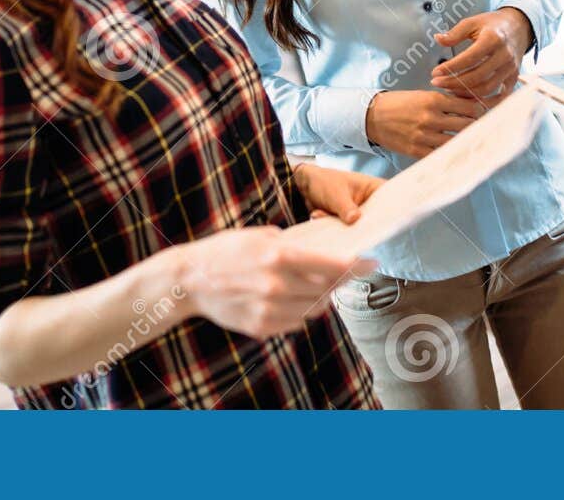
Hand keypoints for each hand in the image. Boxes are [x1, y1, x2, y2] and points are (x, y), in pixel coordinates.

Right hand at [173, 227, 372, 339]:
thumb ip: (292, 245)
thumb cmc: (226, 251)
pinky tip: (294, 298)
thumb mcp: (260, 236)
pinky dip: (302, 311)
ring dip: (323, 297)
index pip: (331, 265)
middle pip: (327, 289)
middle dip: (341, 280)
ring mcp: (270, 310)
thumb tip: (321, 253)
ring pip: (315, 309)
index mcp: (279, 257)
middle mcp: (278, 286)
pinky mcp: (262, 327)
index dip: (356, 265)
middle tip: (347, 273)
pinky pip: (297, 322)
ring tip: (320, 285)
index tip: (373, 263)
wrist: (190, 280)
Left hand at [292, 164, 383, 223]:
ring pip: (359, 229)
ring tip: (328, 218)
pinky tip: (318, 214)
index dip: (390, 214)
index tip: (382, 225)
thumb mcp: (336, 193)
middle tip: (351, 228)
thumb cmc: (324, 181)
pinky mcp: (347, 225)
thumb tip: (355, 220)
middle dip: (364, 227)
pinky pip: (345, 233)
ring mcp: (359, 215)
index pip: (389, 202)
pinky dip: (333, 229)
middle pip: (375, 220)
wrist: (302, 186)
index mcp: (374, 189)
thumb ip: (346, 207)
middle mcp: (370, 204)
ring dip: (344, 229)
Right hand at [365, 90, 486, 158]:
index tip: (484, 114)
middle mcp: (430, 118)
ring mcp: (423, 136)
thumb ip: (447, 101)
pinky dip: (450, 154)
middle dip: (477, 127)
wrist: (372, 116)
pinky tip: (455, 153)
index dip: (481, 111)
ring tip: (471, 142)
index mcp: (433, 100)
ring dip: (465, 141)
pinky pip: (440, 155)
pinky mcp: (416, 150)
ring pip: (457, 142)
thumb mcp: (423, 95)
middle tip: (482, 129)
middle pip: (467, 125)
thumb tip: (474, 106)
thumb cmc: (400, 104)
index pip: (469, 107)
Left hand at [430, 8, 532, 98]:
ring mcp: (510, 68)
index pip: (469, 58)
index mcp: (493, 39)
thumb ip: (455, 33)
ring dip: (465, 92)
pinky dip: (483, 99)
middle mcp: (504, 55)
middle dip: (454, 82)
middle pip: (477, 76)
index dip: (451, 67)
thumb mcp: (473, 22)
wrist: (518, 26)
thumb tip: (438, 39)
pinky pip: (498, 94)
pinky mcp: (513, 77)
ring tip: (449, 89)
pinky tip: (468, 97)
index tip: (435, 72)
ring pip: (486, 88)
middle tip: (437, 82)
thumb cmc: (493, 24)